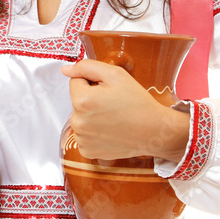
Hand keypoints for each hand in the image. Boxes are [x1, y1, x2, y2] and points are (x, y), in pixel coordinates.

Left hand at [61, 58, 189, 161]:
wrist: (153, 131)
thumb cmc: (137, 102)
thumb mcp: (115, 74)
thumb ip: (86, 67)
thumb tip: (65, 70)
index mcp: (82, 100)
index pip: (75, 81)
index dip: (93, 82)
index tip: (108, 90)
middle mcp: (77, 122)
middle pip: (77, 101)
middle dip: (91, 99)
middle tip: (113, 104)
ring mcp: (82, 139)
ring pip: (80, 118)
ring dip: (92, 116)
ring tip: (113, 118)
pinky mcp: (87, 151)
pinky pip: (84, 135)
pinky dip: (94, 132)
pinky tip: (110, 130)